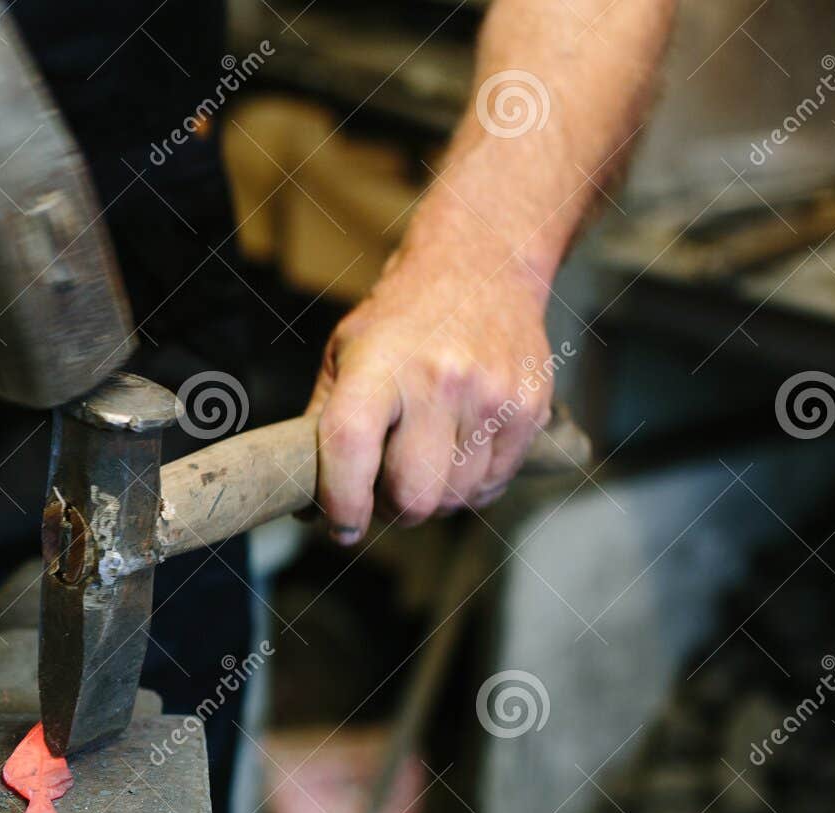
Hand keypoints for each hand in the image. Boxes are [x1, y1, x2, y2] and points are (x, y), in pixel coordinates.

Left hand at [307, 239, 553, 543]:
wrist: (481, 265)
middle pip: (414, 494)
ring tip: (422, 461)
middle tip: (384, 488)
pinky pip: (492, 486)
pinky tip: (457, 453)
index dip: (342, 501)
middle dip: (393, 508)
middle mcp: (439, 380)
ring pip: (455, 499)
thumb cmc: (399, 319)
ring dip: (433, 499)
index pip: (351, 446)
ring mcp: (490, 396)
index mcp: (379, 365)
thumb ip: (322, 426)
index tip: (341, 526)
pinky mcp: (529, 409)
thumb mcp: (345, 354)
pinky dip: (469, 487)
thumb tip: (305, 505)